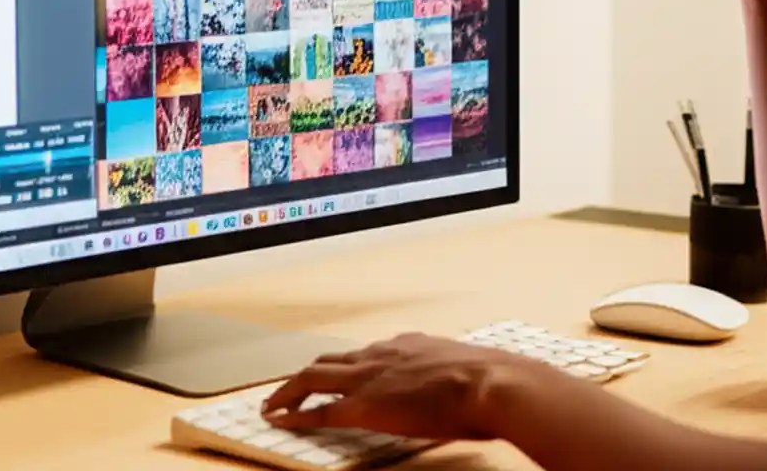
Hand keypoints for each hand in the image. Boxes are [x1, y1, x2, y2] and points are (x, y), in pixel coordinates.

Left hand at [261, 333, 547, 439]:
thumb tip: (473, 381)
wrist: (492, 384)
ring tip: (272, 404)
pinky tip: (281, 421)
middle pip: (331, 359)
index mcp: (409, 345)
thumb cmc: (494, 382)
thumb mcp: (471, 369)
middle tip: (289, 387)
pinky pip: (320, 410)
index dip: (349, 365)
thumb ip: (458, 373)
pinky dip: (296, 414)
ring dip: (289, 389)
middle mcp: (383, 354)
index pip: (368, 352)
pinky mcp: (364, 406)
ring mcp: (370, 378)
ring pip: (314, 376)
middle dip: (307, 373)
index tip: (340, 375)